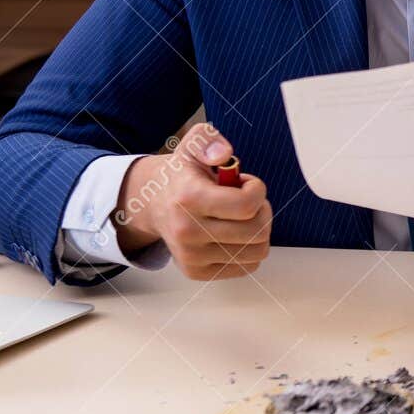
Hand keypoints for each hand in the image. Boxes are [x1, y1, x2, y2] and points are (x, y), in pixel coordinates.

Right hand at [113, 122, 272, 280]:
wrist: (152, 204)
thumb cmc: (182, 175)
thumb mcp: (193, 145)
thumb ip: (209, 140)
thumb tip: (224, 155)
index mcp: (189, 198)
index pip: (247, 205)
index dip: (257, 190)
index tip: (246, 182)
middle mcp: (188, 232)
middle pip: (257, 231)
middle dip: (262, 210)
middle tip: (247, 200)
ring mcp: (192, 256)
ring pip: (257, 252)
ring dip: (259, 231)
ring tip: (240, 217)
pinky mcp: (197, 272)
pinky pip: (246, 266)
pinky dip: (248, 249)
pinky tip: (233, 233)